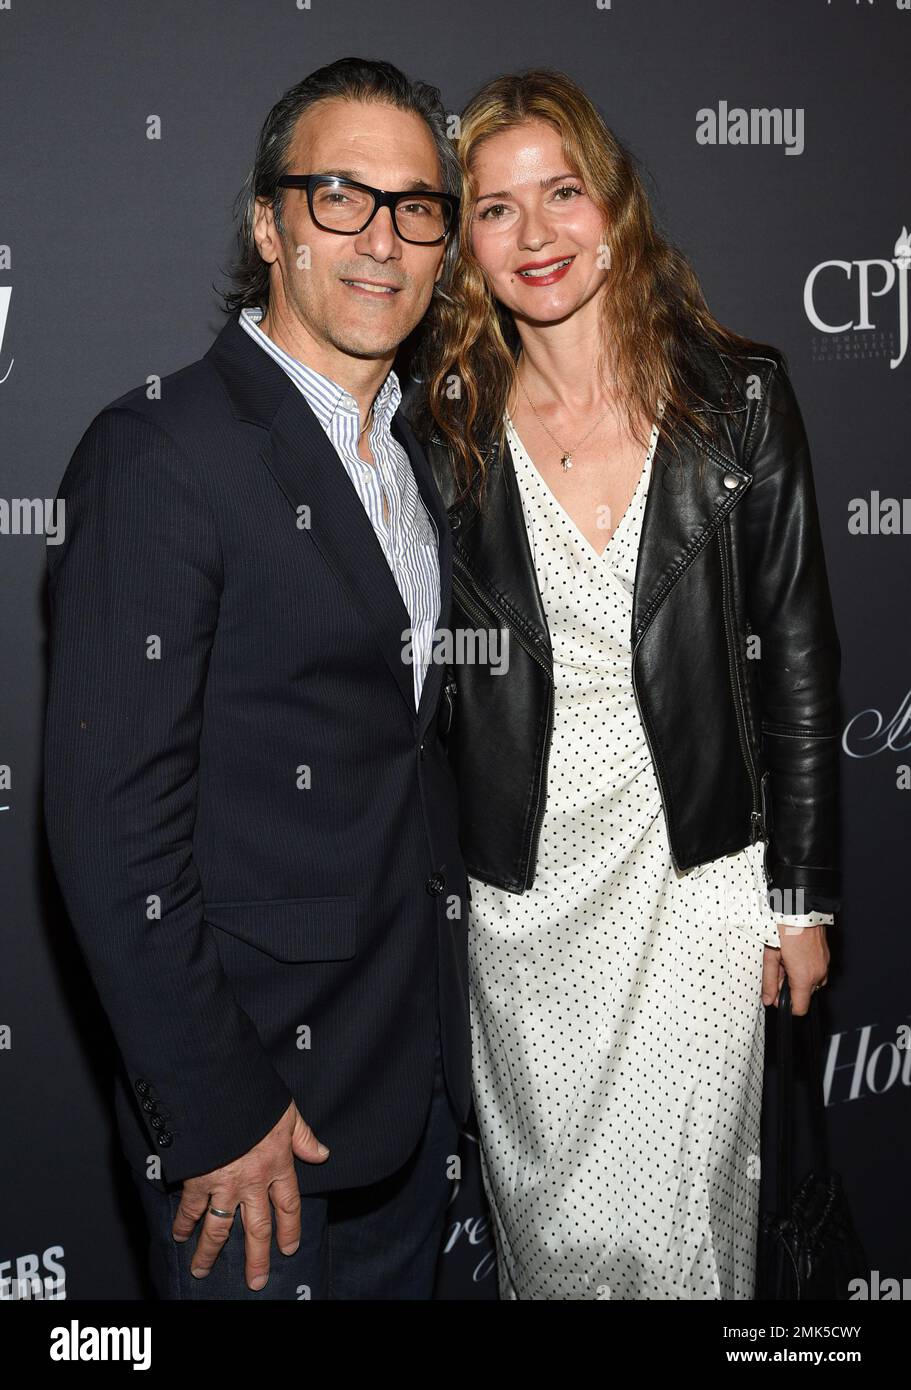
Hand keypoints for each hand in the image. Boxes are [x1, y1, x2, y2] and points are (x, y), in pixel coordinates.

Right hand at [171, 1100, 328, 1290]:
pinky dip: (184, 1225)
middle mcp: (253, 1181)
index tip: (289, 1249)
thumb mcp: (288, 1112)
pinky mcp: (199, 1180)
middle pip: (257, 1228)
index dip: (290, 1229)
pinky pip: (191, 1209)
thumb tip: (322, 1155)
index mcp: (277, 1164)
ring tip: (203, 1271)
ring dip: (211, 1253)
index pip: (288, 1206)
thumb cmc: (256, 1099)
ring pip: (220, 1229)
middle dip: (257, 1258)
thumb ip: (304, 1137)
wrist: (221, 1090)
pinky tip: (179, 1237)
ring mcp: (225, 1184)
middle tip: (255, 1282)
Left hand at [761, 923, 829, 1014]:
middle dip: (789, 987)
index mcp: (804, 978)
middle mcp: (819, 975)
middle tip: (778, 968)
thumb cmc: (785, 929)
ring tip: (785, 958)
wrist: (801, 908)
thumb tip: (768, 1000)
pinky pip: (816, 971)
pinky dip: (805, 968)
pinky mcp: (826, 957)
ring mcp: (824, 965)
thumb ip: (769, 980)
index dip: (785, 1005)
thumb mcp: (770, 956)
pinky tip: (795, 954)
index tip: (776, 994)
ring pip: (810, 983)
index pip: (799, 1009)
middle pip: (803, 995)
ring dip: (797, 977)